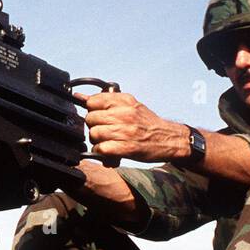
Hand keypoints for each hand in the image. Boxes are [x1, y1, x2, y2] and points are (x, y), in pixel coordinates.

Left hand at [73, 90, 190, 163]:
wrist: (169, 139)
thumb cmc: (147, 124)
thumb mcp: (130, 106)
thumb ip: (107, 101)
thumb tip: (80, 97)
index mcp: (125, 101)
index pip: (93, 101)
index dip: (91, 110)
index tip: (97, 115)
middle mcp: (125, 114)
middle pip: (91, 118)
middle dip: (93, 126)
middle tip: (102, 131)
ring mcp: (125, 131)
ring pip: (94, 133)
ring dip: (97, 141)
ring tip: (105, 142)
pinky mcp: (127, 147)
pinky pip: (101, 148)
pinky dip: (101, 152)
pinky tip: (107, 151)